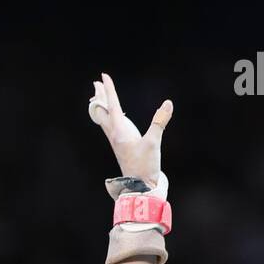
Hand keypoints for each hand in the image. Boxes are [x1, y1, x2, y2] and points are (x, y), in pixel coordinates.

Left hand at [89, 72, 172, 186]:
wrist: (141, 187)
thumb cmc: (145, 167)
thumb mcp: (154, 143)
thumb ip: (160, 122)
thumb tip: (168, 104)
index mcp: (120, 131)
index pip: (112, 105)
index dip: (109, 90)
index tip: (103, 76)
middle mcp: (115, 135)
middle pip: (103, 111)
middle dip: (100, 97)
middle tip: (96, 84)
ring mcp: (117, 141)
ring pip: (104, 119)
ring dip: (101, 106)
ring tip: (99, 97)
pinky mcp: (121, 147)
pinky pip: (110, 127)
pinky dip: (108, 117)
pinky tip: (113, 118)